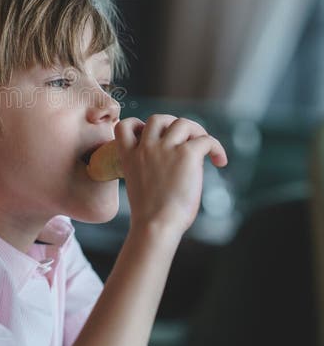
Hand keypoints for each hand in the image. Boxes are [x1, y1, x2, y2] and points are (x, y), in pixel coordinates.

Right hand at [114, 115, 226, 236]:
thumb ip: (149, 168)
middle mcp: (146, 148)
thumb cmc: (150, 217)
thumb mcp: (139, 185)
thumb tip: (174, 166)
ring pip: (182, 123)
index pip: (124, 125)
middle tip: (186, 142)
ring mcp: (166, 149)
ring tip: (204, 149)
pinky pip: (206, 140)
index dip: (139, 126)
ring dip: (196, 131)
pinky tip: (220, 162)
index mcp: (129, 156)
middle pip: (158, 119)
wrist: (156, 226)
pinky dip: (216, 148)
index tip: (152, 138)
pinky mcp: (186, 154)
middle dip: (173, 125)